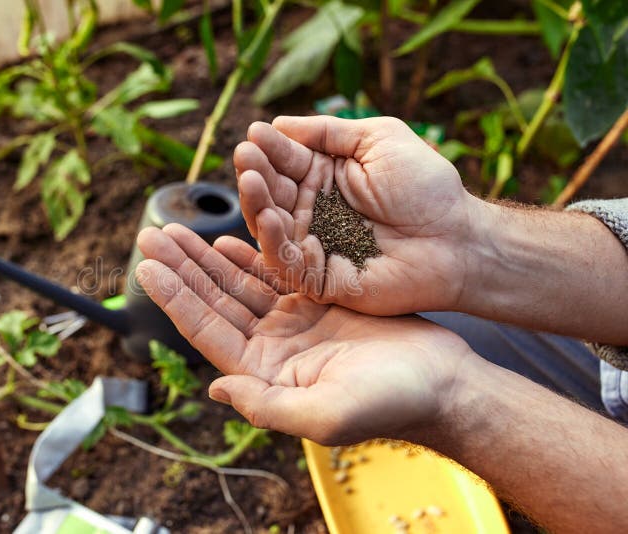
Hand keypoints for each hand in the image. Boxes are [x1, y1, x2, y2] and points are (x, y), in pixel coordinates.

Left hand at [135, 224, 473, 444]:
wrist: (442, 383)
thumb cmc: (391, 403)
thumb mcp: (325, 414)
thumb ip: (266, 405)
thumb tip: (213, 388)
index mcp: (265, 374)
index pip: (207, 331)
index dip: (175, 298)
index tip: (145, 266)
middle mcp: (272, 349)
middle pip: (214, 301)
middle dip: (181, 268)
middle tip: (151, 234)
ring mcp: (293, 325)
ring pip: (238, 284)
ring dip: (206, 257)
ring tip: (176, 229)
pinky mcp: (318, 304)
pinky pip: (274, 274)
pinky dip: (250, 255)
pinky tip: (226, 240)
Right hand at [234, 115, 482, 314]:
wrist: (457, 239)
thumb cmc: (426, 187)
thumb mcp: (379, 140)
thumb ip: (330, 132)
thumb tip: (278, 123)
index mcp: (324, 176)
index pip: (286, 160)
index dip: (269, 148)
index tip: (255, 134)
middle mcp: (312, 210)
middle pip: (271, 192)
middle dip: (256, 173)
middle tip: (246, 156)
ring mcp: (313, 244)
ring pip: (269, 226)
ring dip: (256, 203)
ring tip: (251, 180)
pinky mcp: (317, 278)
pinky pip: (286, 262)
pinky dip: (273, 242)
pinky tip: (269, 218)